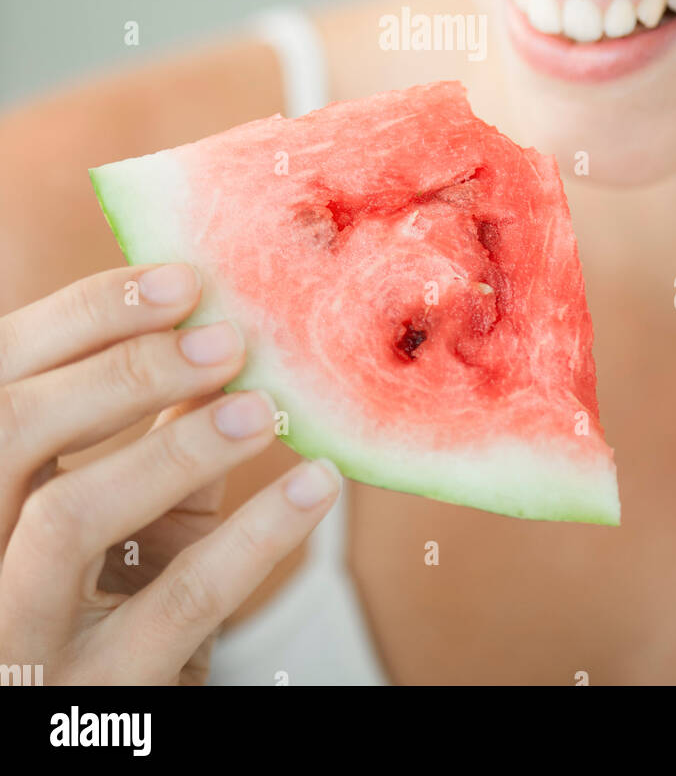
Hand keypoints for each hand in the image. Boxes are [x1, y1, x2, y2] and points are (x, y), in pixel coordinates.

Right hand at [0, 263, 340, 684]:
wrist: (95, 725)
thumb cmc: (112, 598)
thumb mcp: (119, 509)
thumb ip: (149, 428)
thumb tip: (216, 326)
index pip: (1, 373)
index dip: (85, 314)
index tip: (183, 281)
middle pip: (14, 427)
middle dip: (123, 368)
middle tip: (226, 338)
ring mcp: (17, 632)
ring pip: (70, 516)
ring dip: (176, 445)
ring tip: (263, 410)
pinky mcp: (94, 696)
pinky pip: (176, 602)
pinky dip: (256, 536)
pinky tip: (314, 489)